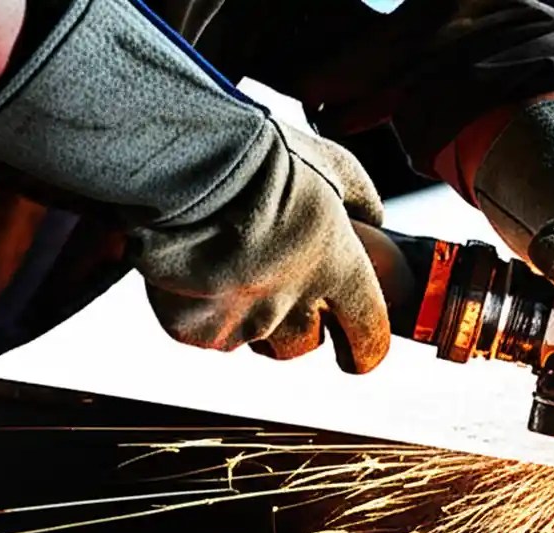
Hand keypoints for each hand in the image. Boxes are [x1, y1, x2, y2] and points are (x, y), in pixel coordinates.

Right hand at [135, 120, 390, 372]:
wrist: (180, 163)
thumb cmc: (257, 156)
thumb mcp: (332, 164)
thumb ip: (361, 199)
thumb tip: (373, 220)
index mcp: (338, 268)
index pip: (369, 333)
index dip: (366, 351)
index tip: (358, 356)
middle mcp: (296, 303)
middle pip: (306, 342)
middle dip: (298, 323)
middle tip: (276, 283)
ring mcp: (245, 321)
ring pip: (256, 339)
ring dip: (251, 317)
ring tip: (232, 268)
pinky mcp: (197, 328)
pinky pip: (207, 331)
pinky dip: (203, 310)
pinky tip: (196, 268)